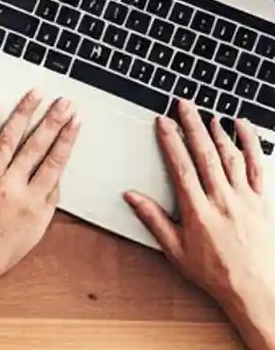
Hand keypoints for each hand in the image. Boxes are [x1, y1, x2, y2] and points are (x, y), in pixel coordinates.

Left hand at [0, 90, 79, 298]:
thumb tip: (56, 172)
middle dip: (53, 119)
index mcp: (33, 201)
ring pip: (8, 137)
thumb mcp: (36, 231)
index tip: (75, 119)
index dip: (68, 136)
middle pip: (37, 144)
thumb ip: (49, 200)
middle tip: (63, 101)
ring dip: (24, 113)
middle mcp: (11, 186)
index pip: (56, 159)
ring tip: (35, 95)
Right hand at [125, 101, 274, 348]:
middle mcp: (223, 201)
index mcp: (199, 212)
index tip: (162, 122)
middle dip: (192, 126)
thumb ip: (153, 220)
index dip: (170, 141)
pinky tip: (243, 128)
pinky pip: (259, 166)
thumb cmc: (216, 272)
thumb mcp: (176, 250)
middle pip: (206, 154)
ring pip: (231, 157)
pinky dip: (251, 144)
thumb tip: (132, 197)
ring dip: (218, 132)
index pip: (181, 167)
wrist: (255, 288)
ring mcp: (246, 199)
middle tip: (183, 105)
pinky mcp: (263, 201)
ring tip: (207, 114)